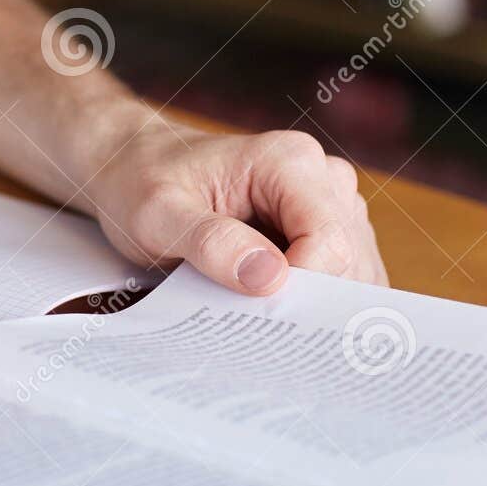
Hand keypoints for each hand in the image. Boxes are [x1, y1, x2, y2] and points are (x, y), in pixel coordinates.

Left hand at [82, 119, 386, 293]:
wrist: (134, 166)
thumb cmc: (142, 184)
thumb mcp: (158, 215)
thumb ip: (211, 242)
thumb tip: (271, 278)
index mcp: (289, 162)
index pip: (329, 241)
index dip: (303, 287)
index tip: (257, 312)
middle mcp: (322, 177)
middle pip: (348, 259)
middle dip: (309, 300)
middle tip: (253, 323)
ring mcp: (328, 202)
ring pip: (352, 271)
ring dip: (314, 304)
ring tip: (259, 317)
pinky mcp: (323, 227)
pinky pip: (340, 275)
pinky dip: (314, 300)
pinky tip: (275, 312)